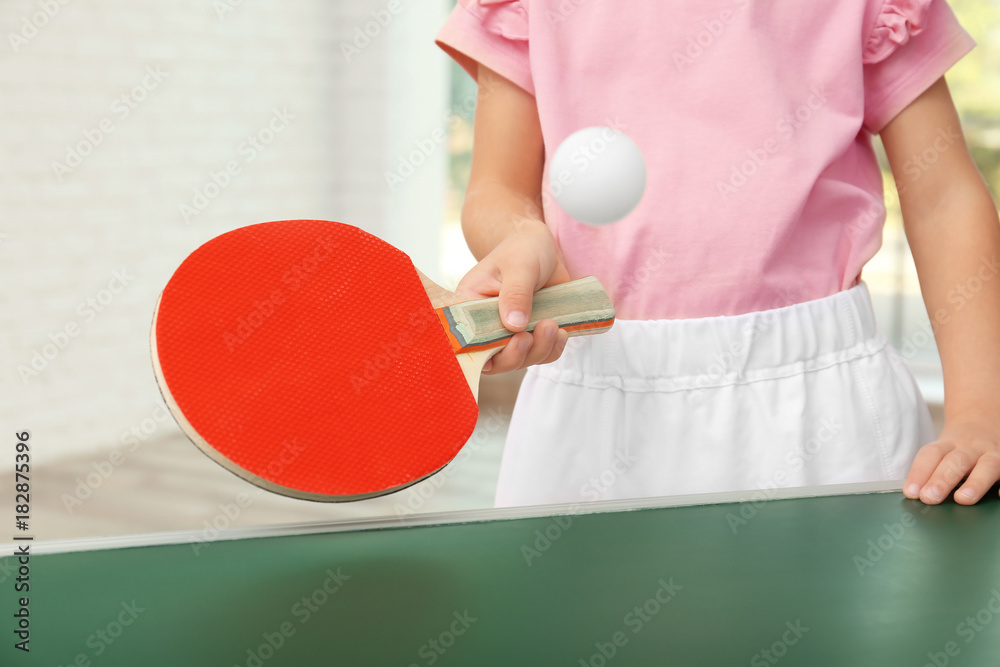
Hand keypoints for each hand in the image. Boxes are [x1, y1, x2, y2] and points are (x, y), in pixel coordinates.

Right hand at [456, 218, 571, 373]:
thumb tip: (514, 325)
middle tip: (532, 335)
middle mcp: (487, 325)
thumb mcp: (518, 265)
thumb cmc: (521, 249)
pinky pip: (541, 354)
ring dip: (539, 350)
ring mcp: (510, 332)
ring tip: (552, 326)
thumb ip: (515, 293)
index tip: (510, 341)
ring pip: (521, 360)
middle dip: (517, 354)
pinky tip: (561, 333)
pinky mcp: (532, 333)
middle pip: (496, 360)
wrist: (541, 246)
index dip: (485, 352)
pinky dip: (553, 349)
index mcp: (470, 308)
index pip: (468, 342)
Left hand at [903, 416, 999, 504]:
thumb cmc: (958, 447)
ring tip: (962, 499)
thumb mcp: (943, 450)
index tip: (910, 492)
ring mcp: (993, 454)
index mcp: (948, 444)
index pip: (931, 454)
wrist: (985, 422)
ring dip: (974, 483)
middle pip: (955, 461)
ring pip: (987, 465)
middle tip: (929, 497)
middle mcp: (971, 448)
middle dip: (941, 480)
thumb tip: (915, 494)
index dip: (919, 472)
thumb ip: (931, 469)